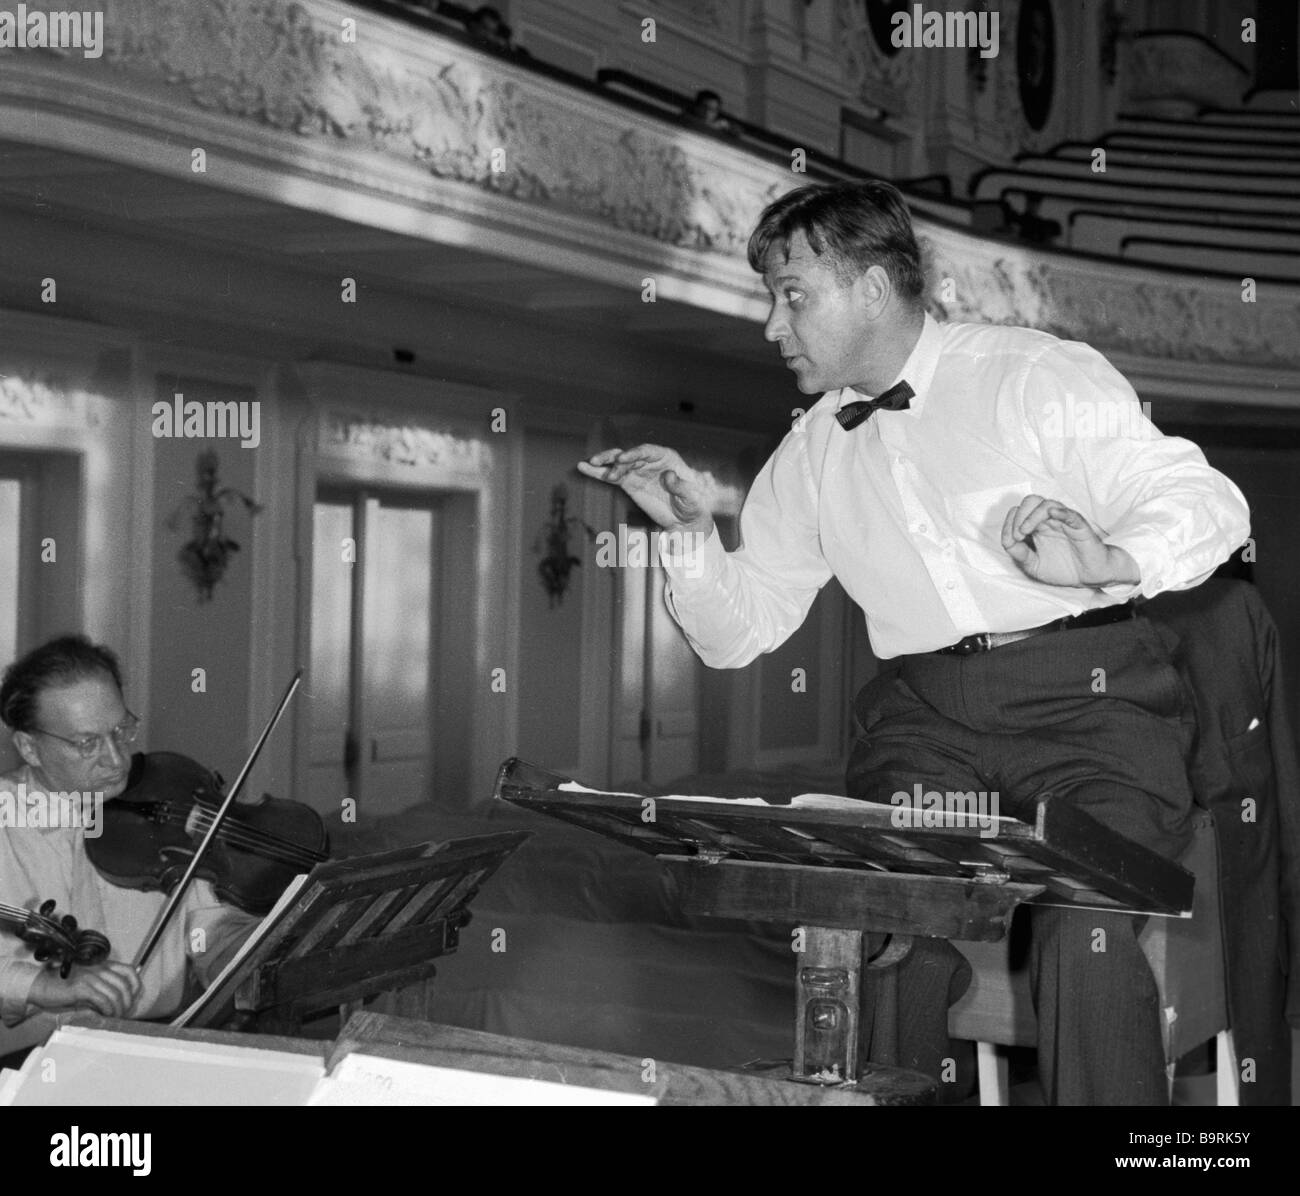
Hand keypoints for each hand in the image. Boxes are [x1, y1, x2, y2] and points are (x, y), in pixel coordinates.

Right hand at [27, 960, 141, 1018]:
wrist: (42, 986)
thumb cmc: (65, 986)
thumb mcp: (89, 982)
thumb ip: (104, 986)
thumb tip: (121, 1001)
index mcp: (103, 964)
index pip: (129, 970)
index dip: (136, 985)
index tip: (133, 999)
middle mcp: (99, 968)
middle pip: (125, 985)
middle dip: (127, 1002)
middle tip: (123, 1013)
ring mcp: (90, 977)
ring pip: (115, 994)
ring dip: (118, 1009)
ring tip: (114, 1017)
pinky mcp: (81, 988)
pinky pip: (102, 999)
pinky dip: (107, 1009)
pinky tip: (105, 1015)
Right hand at [577, 444, 713, 535]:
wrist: (685, 519)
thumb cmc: (692, 505)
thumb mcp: (690, 497)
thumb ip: (680, 486)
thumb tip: (668, 476)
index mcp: (665, 458)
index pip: (647, 451)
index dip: (633, 453)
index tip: (621, 460)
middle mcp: (649, 461)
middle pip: (629, 455)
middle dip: (616, 459)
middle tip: (606, 466)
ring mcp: (637, 471)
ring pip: (617, 463)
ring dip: (604, 464)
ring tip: (590, 465)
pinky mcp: (629, 483)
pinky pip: (612, 477)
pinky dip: (598, 473)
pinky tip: (584, 468)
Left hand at [1000, 495, 1138, 587]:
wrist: (1088, 577)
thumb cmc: (1062, 568)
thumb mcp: (1032, 565)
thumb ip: (1018, 554)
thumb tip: (1007, 540)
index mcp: (1037, 527)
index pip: (1019, 512)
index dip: (1009, 523)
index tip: (1010, 541)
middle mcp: (1049, 521)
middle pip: (1031, 502)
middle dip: (1018, 516)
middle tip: (1017, 535)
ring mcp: (1064, 522)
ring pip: (1047, 505)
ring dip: (1031, 516)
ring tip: (1025, 532)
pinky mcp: (1079, 527)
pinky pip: (1070, 515)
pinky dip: (1060, 512)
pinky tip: (1052, 515)